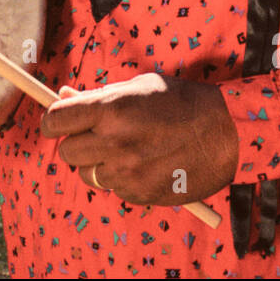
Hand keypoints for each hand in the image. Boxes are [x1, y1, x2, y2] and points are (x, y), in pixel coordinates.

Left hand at [40, 73, 238, 205]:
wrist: (225, 132)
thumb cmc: (181, 102)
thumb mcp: (138, 87)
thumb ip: (99, 96)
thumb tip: (62, 98)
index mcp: (110, 109)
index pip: (54, 122)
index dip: (53, 122)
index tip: (59, 123)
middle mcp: (114, 143)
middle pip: (67, 153)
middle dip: (78, 143)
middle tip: (98, 135)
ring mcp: (127, 172)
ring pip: (88, 175)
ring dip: (99, 163)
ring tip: (127, 149)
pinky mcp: (140, 193)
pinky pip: (115, 188)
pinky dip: (123, 179)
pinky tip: (146, 163)